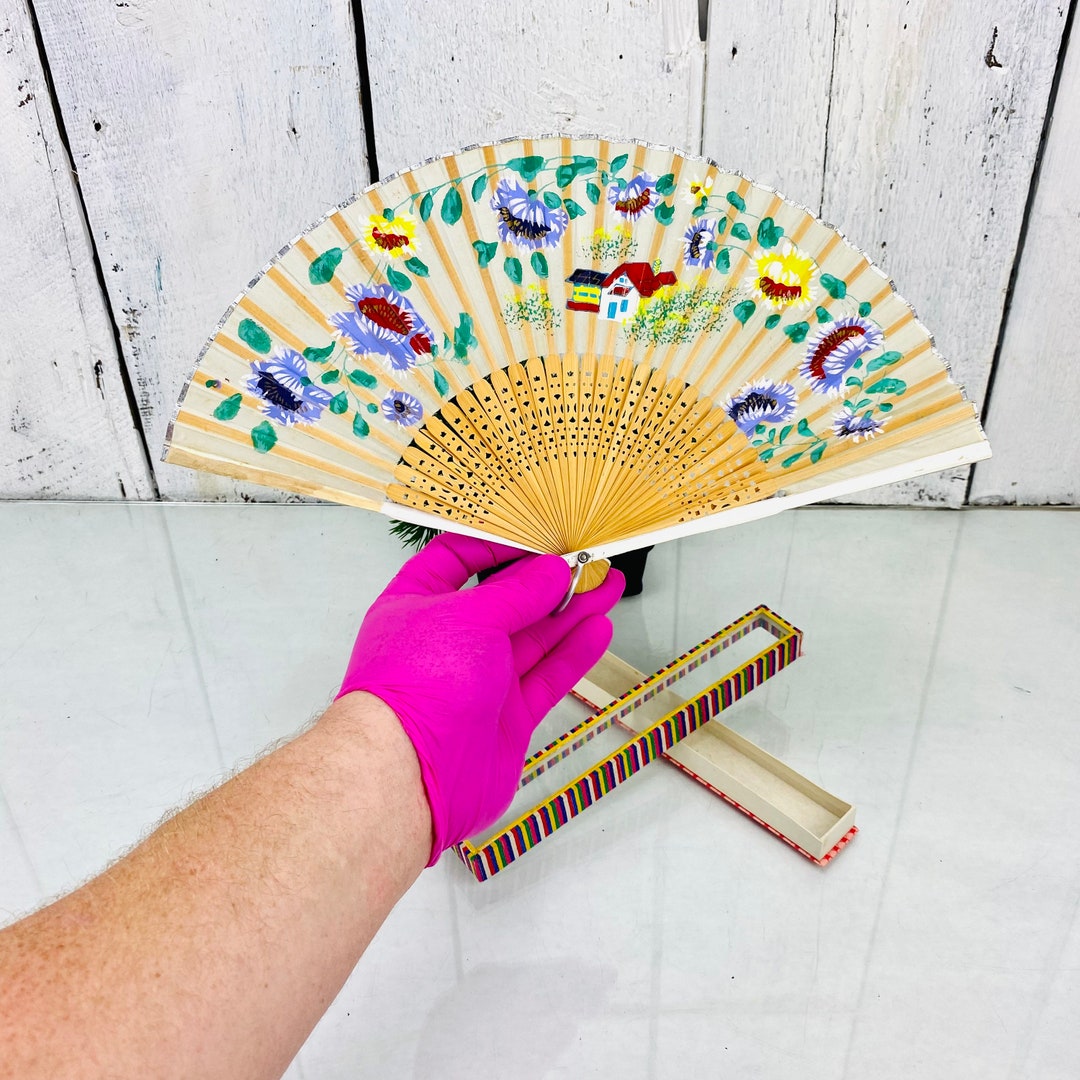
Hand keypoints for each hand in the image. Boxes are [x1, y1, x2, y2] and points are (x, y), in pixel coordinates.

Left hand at [337, 534, 624, 863]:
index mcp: (417, 605)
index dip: (497, 544)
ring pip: (534, 638)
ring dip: (571, 612)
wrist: (410, 777)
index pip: (456, 559)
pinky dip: (573, 653)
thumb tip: (553, 571)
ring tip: (607, 585)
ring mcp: (478, 681)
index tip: (536, 533)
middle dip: (548, 580)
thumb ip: (518, 594)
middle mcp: (447, 641)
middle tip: (589, 561)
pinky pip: (546, 677)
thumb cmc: (415, 689)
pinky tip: (597, 628)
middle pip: (505, 600)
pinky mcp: (506, 718)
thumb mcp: (470, 618)